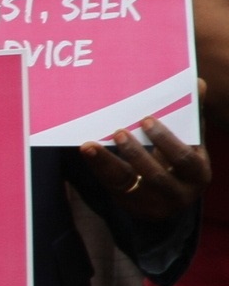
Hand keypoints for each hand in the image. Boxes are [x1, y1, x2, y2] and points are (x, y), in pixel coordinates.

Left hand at [79, 114, 211, 223]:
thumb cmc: (176, 160)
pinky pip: (111, 184)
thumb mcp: (187, 142)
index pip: (183, 159)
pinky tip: (87, 149)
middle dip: (136, 154)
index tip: (145, 119)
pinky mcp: (130, 203)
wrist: (168, 196)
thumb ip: (190, 116)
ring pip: (128, 182)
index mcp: (197, 173)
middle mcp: (179, 193)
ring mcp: (152, 202)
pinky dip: (98, 165)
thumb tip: (198, 83)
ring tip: (91, 144)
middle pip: (156, 176)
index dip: (165, 140)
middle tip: (118, 132)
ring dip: (108, 160)